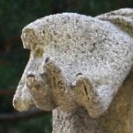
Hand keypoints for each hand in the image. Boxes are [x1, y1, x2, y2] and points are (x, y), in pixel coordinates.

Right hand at [12, 13, 132, 117]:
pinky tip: (82, 77)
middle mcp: (59, 92)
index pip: (25, 99)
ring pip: (67, 103)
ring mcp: (81, 96)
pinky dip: (88, 95)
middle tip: (33, 75)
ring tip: (53, 63)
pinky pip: (95, 106)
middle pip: (44, 103)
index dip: (23, 96)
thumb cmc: (74, 31)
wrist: (109, 32)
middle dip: (37, 90)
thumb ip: (36, 30)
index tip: (26, 78)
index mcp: (42, 81)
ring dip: (58, 86)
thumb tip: (27, 39)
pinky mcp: (103, 95)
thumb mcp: (53, 25)